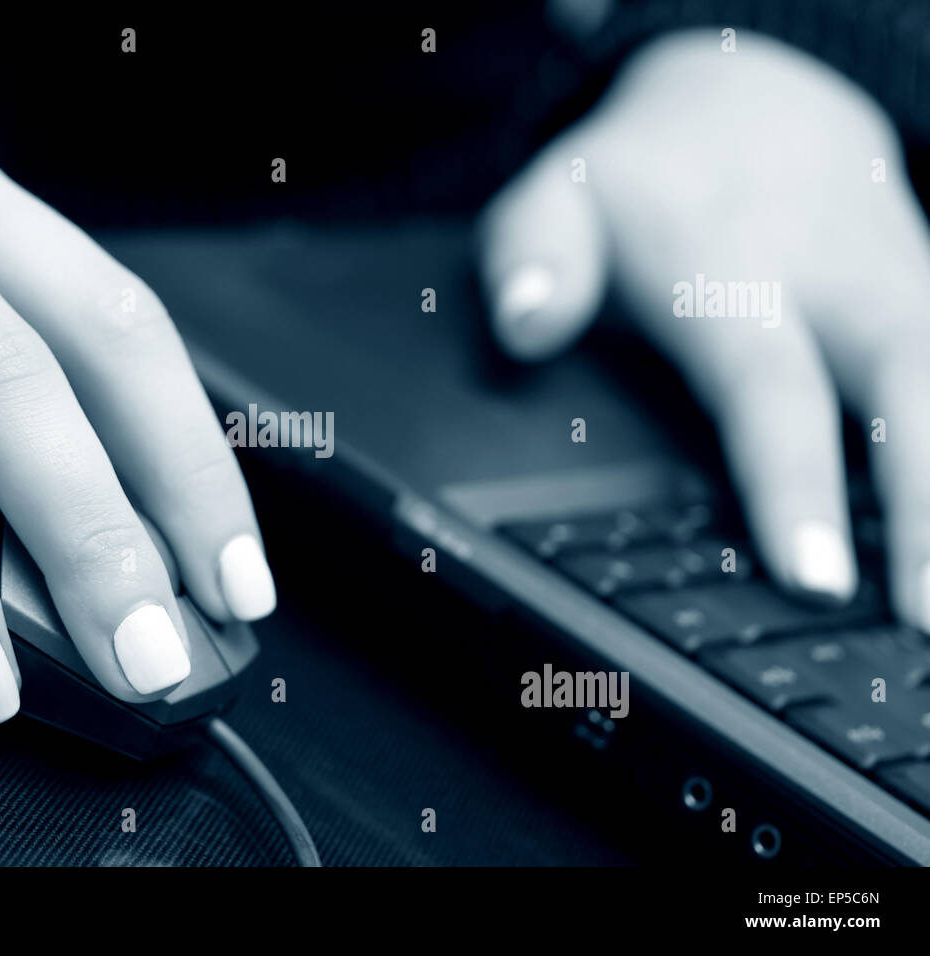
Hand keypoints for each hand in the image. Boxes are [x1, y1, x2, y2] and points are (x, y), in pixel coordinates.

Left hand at [477, 30, 929, 629]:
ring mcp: (900, 289)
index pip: (767, 388)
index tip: (814, 578)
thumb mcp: (559, 198)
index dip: (792, 486)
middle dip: (925, 509)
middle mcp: (836, 284)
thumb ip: (533, 258)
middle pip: (907, 393)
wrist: (747, 105)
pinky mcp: (929, 301)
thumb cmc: (642, 185)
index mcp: (733, 274)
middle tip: (922, 622)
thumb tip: (524, 325)